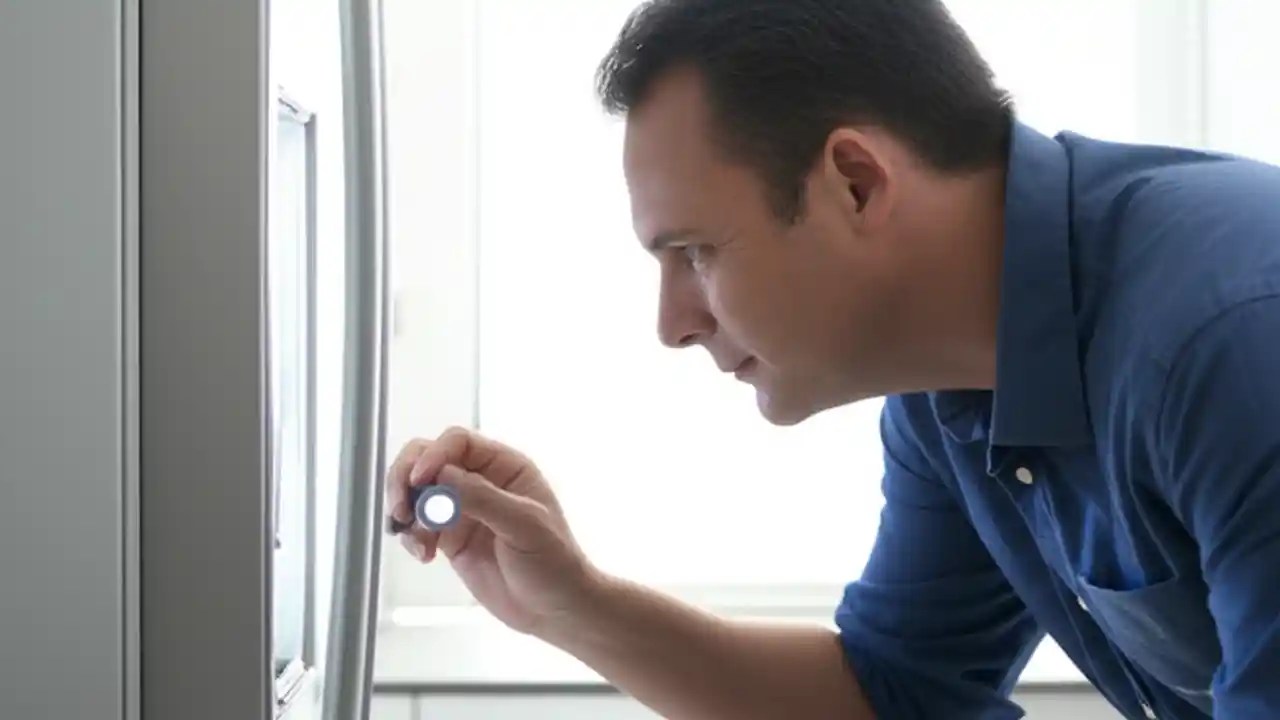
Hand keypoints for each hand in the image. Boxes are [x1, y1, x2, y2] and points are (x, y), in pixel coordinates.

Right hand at [384, 427, 602, 636]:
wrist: (555, 610)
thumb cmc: (554, 562)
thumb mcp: (524, 525)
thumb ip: (483, 498)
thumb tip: (440, 476)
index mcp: (506, 467)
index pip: (458, 442)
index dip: (433, 455)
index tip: (419, 480)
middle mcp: (481, 481)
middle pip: (428, 459)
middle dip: (406, 478)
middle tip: (401, 508)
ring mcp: (463, 509)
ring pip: (418, 492)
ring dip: (406, 510)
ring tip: (418, 540)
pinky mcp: (450, 538)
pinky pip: (418, 526)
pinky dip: (411, 536)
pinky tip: (424, 555)